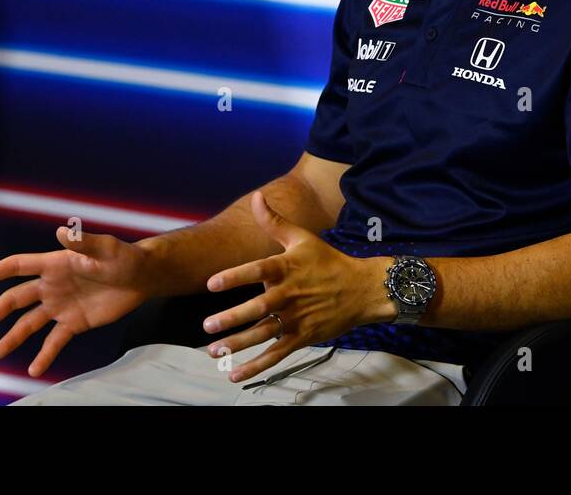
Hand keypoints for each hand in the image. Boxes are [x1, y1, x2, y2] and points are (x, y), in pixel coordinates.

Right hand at [0, 226, 158, 376]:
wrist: (142, 278)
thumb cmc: (123, 257)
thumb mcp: (104, 248)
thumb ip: (82, 242)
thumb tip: (63, 231)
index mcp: (54, 264)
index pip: (19, 266)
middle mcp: (52, 286)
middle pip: (17, 299)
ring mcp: (61, 306)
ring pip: (30, 323)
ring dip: (14, 337)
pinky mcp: (74, 323)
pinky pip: (55, 340)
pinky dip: (44, 355)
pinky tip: (34, 368)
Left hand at [201, 191, 393, 382]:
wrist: (362, 289)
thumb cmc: (327, 261)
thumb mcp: (302, 238)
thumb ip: (274, 222)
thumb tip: (255, 197)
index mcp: (287, 268)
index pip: (258, 271)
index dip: (235, 277)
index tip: (212, 284)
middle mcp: (290, 294)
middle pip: (259, 308)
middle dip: (232, 318)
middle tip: (208, 326)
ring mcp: (297, 318)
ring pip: (264, 334)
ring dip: (238, 344)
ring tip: (213, 350)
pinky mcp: (303, 337)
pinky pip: (276, 354)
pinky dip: (256, 366)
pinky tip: (235, 373)